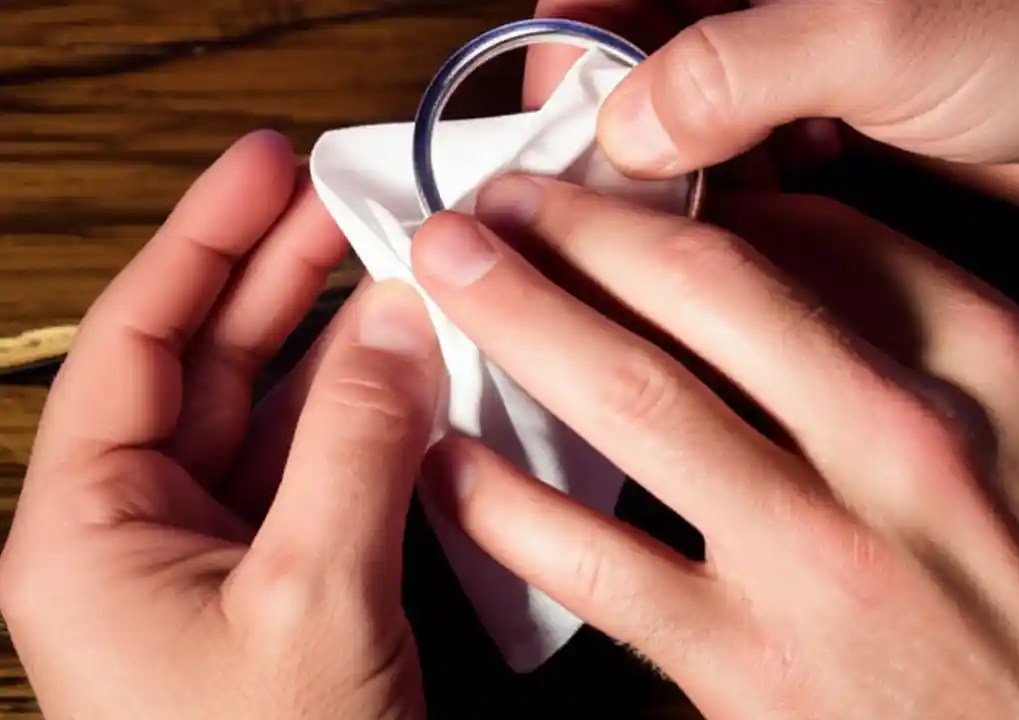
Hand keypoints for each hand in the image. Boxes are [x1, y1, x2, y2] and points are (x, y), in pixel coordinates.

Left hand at [0, 132, 438, 719]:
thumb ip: (355, 445)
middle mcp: (140, 535)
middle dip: (276, 277)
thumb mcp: (311, 598)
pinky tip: (416, 372)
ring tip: (397, 268)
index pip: (135, 345)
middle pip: (205, 365)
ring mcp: (215, 560)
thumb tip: (399, 319)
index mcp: (88, 532)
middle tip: (346, 197)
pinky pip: (319, 473)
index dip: (202, 243)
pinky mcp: (281, 587)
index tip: (266, 168)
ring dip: (336, 345)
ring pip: (272, 416)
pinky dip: (369, 420)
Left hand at [410, 173, 1018, 717]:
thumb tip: (797, 254)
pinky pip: (595, 567)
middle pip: (701, 291)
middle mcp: (895, 447)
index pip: (810, 240)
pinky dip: (505, 503)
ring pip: (632, 402)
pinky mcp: (749, 670)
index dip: (690, 205)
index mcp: (983, 371)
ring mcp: (813, 560)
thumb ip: (933, 331)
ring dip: (520, 325)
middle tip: (497, 200)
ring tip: (449, 280)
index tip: (622, 195)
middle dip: (578, 228)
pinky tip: (453, 464)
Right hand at [531, 0, 1018, 221]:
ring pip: (691, 118)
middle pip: (641, 55)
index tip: (549, 130)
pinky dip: (736, 196)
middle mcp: (776, 1)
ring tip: (676, 223)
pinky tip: (754, 218)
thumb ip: (738, 69)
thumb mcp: (883, 33)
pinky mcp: (842, 120)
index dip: (568, 50)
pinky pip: (752, 161)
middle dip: (614, 130)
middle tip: (604, 204)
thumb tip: (626, 124)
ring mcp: (807, 60)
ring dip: (674, 175)